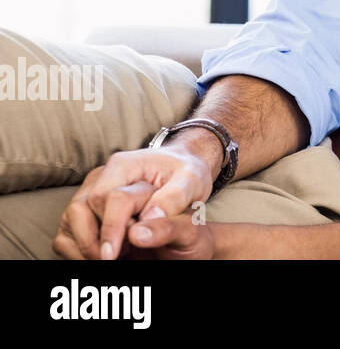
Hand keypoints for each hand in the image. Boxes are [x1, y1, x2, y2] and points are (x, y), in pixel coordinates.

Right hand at [52, 136, 218, 260]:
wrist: (181, 171)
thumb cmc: (186, 174)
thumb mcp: (192, 182)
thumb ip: (173, 199)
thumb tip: (148, 219)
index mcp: (124, 165)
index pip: (102, 197)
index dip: (108, 228)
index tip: (115, 254)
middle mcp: (101, 175)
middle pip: (80, 209)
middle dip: (96, 239)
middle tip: (121, 255)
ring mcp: (90, 190)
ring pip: (69, 220)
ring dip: (86, 245)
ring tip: (118, 253)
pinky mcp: (85, 206)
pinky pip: (67, 231)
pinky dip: (80, 248)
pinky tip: (108, 252)